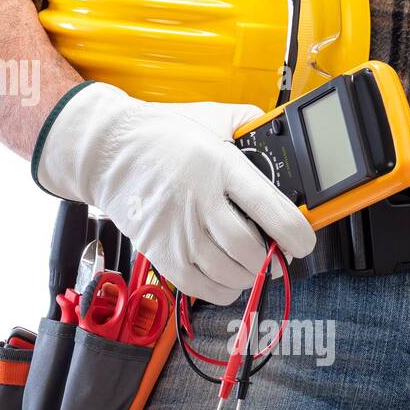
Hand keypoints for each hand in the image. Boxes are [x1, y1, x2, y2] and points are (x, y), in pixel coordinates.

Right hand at [33, 83, 315, 304]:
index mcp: (218, 165)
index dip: (296, 232)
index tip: (304, 241)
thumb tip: (279, 130)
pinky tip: (228, 279)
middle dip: (273, 259)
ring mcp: (177, 230)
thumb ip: (248, 124)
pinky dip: (222, 290)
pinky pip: (199, 286)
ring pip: (228, 272)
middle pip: (249, 248)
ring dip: (250, 275)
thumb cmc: (159, 135)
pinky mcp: (159, 250)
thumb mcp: (208, 118)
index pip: (269, 208)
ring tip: (254, 265)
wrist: (105, 151)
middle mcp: (198, 200)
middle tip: (279, 255)